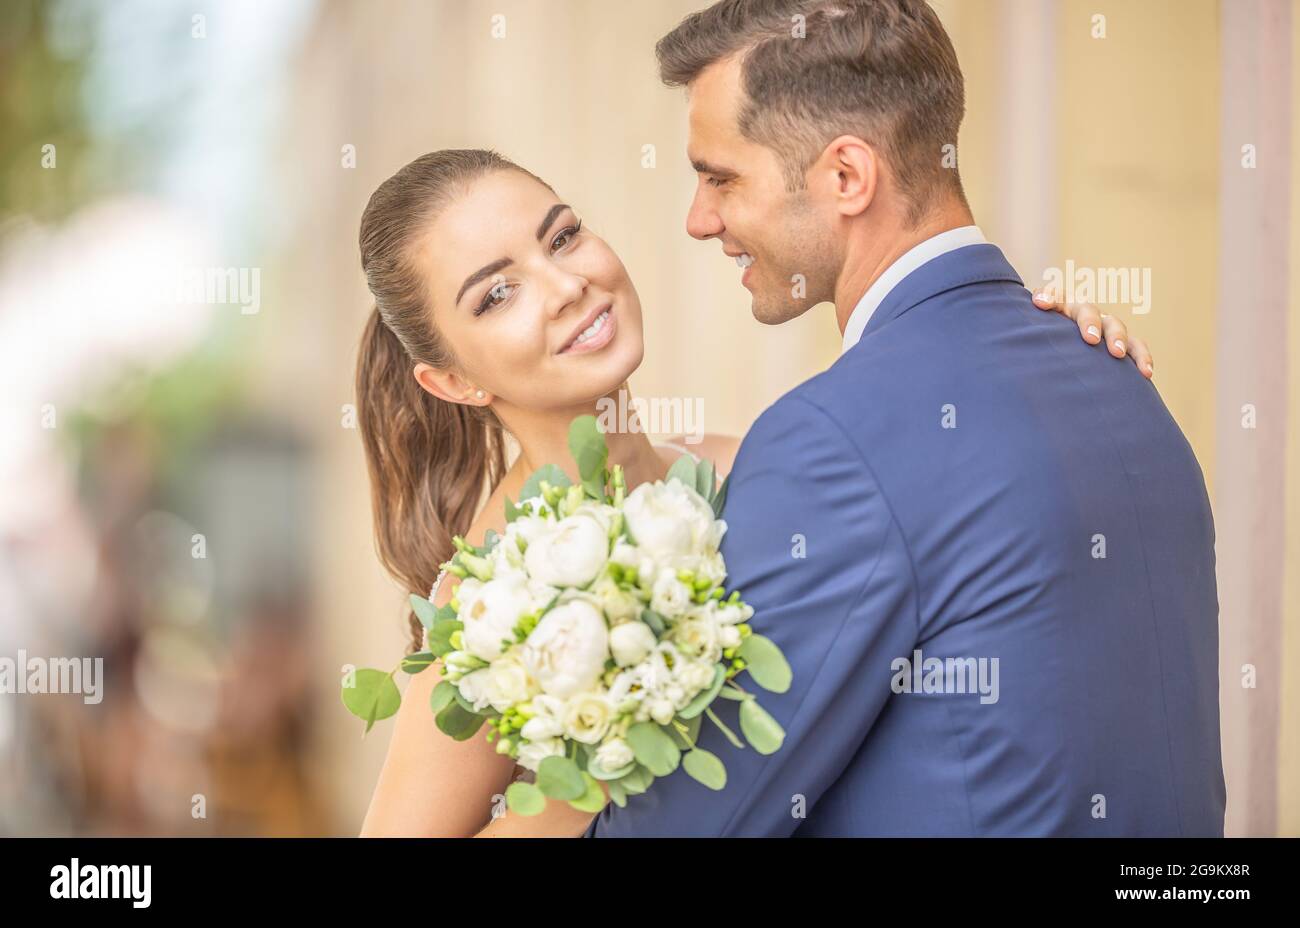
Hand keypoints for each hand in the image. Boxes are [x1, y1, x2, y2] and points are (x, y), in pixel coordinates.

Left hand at [1030, 288, 1153, 379]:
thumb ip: (1018, 336)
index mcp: (1057, 308)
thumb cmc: (1035, 351)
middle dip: (1089, 322)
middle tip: (1088, 338)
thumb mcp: (1024, 342)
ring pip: (1114, 325)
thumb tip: (1017, 322)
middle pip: (1088, 310)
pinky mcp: (1120, 345)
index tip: (1039, 305)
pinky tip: (1145, 373)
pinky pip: (1136, 347)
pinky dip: (1141, 357)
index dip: (1048, 297)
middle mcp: (1081, 314)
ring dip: (1118, 339)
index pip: (1053, 295)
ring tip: (1116, 355)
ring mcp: (1103, 327)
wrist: (1056, 361)